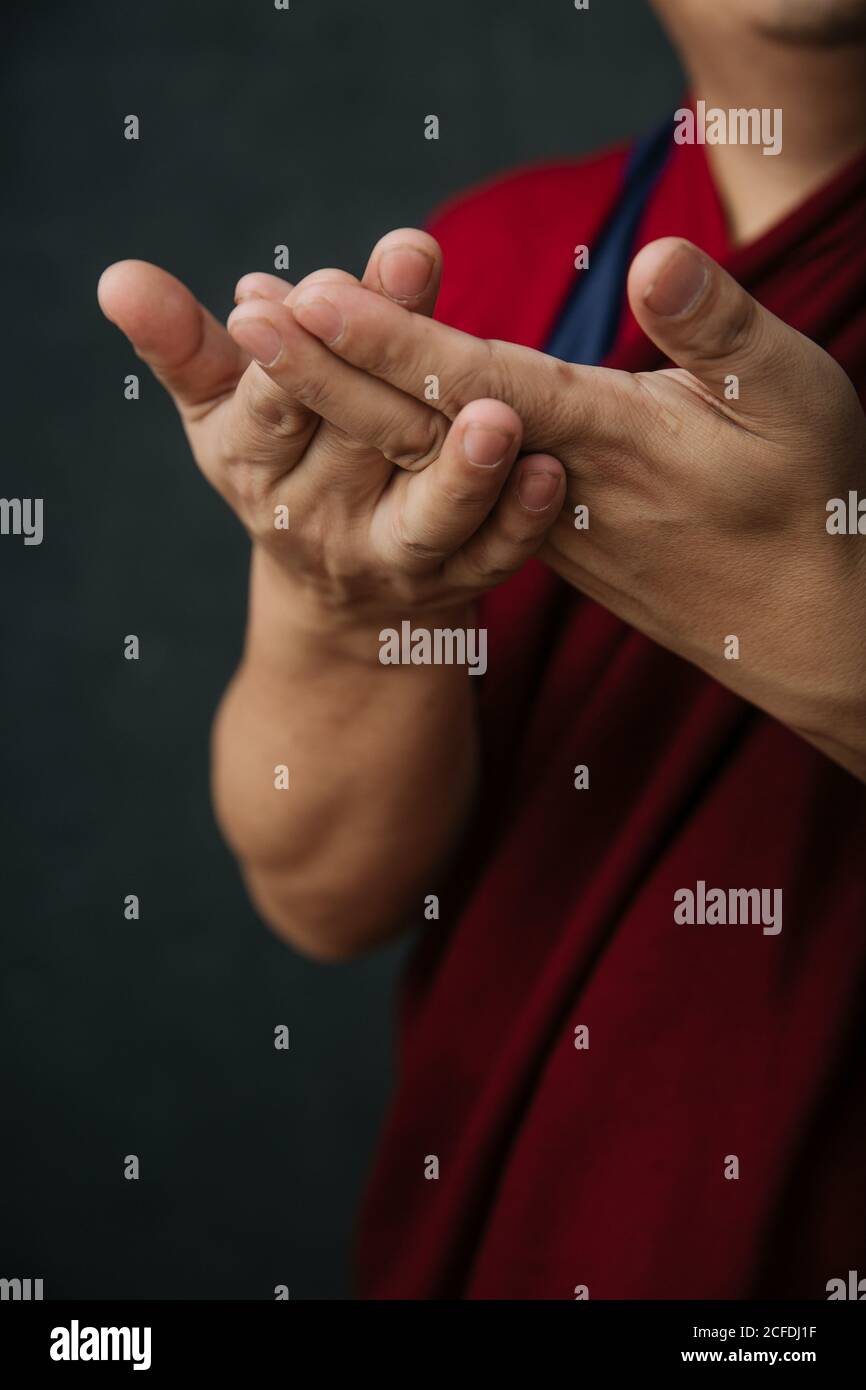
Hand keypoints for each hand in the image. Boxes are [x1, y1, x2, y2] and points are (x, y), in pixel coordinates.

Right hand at [97, 232, 565, 634]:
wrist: (336, 601)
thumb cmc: (283, 469)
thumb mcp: (223, 413)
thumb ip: (183, 346)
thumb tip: (116, 278)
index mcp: (253, 464)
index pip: (269, 405)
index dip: (291, 350)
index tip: (314, 284)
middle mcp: (318, 517)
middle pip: (355, 440)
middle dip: (382, 365)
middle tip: (414, 280)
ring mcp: (392, 558)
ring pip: (428, 518)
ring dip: (463, 472)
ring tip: (496, 418)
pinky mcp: (457, 583)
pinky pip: (493, 557)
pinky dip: (523, 521)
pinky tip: (552, 471)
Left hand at [282, 236, 865, 779]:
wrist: (792, 623)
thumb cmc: (803, 503)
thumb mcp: (791, 399)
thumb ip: (719, 330)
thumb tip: (658, 261)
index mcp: (604, 442)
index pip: (475, 383)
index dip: (392, 339)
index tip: (310, 296)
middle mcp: (548, 487)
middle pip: (418, 421)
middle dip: (326, 368)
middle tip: (242, 311)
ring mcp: (534, 518)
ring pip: (420, 454)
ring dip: (339, 400)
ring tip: (268, 348)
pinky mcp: (536, 531)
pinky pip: (443, 480)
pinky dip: (386, 435)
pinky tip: (337, 401)